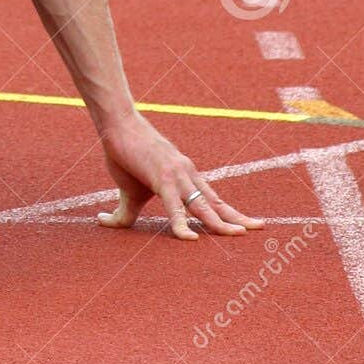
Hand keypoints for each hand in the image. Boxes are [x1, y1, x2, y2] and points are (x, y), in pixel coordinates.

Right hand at [97, 116, 264, 239]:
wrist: (118, 127)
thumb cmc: (125, 155)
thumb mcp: (128, 190)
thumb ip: (124, 212)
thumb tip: (104, 223)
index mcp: (185, 177)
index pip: (212, 200)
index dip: (229, 213)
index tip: (247, 225)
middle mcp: (187, 176)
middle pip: (215, 203)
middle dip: (236, 217)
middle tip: (259, 228)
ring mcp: (177, 176)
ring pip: (202, 205)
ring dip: (219, 222)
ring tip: (237, 235)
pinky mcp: (161, 178)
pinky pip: (174, 205)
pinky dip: (181, 222)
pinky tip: (188, 237)